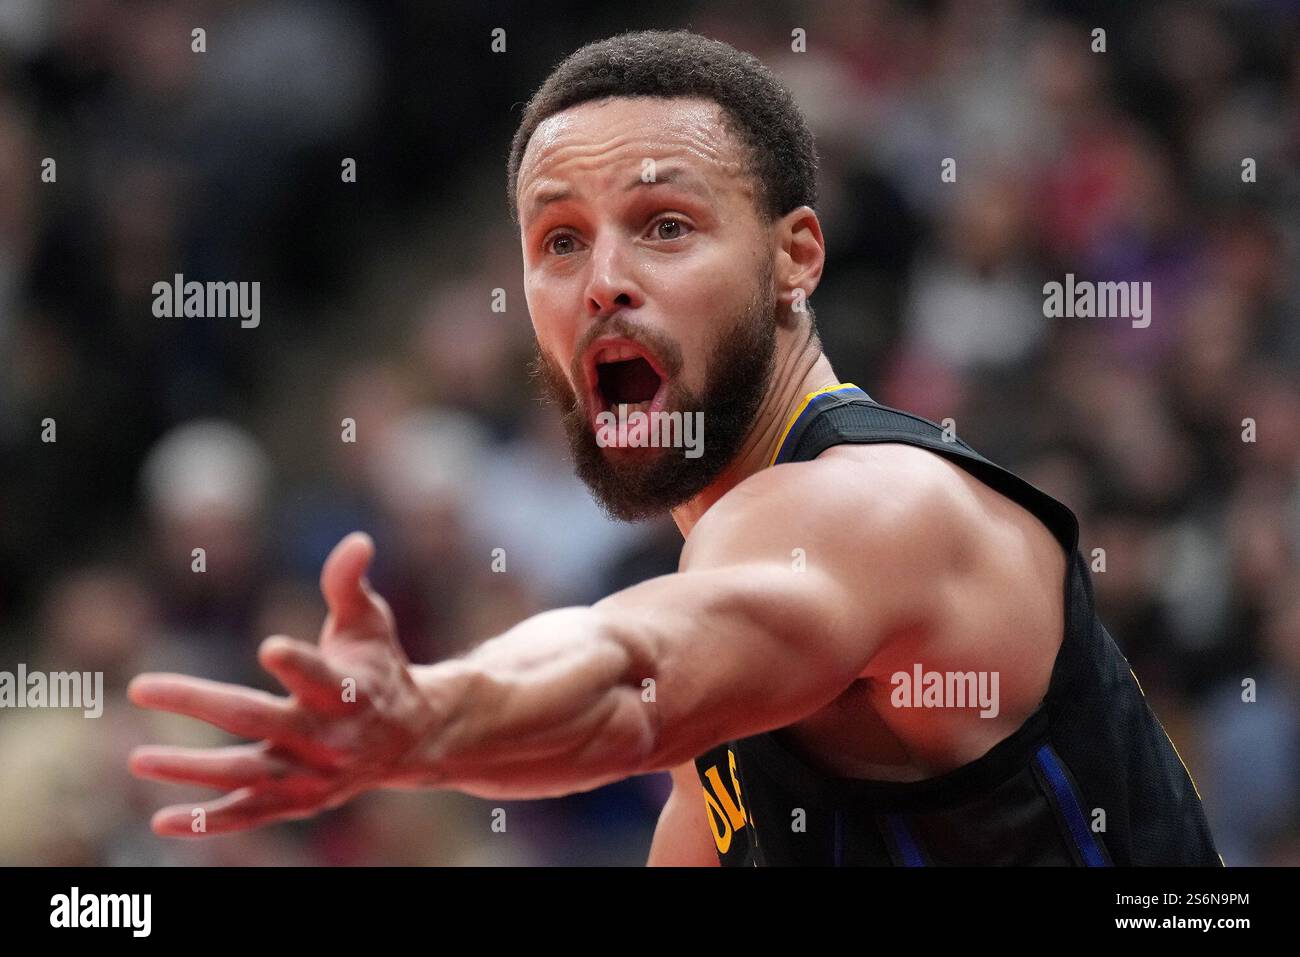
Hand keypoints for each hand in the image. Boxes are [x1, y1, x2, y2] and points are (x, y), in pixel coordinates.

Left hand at [128, 532, 440, 836]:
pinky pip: (250, 814)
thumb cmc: (380, 667)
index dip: (298, 664)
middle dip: (200, 703)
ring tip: (139, 758)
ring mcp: (312, 773)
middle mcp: (329, 737)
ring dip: (193, 769)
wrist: (411, 738)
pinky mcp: (300, 800)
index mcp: (350, 691)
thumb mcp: (370, 623)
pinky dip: (210, 821)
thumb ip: (350, 585)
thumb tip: (357, 539)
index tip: (270, 647)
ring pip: (248, 774)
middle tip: (141, 685)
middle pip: (257, 720)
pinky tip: (163, 820)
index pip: (320, 677)